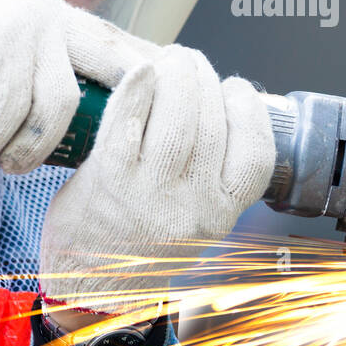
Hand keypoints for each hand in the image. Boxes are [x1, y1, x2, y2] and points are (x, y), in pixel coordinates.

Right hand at [0, 0, 161, 172]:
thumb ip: (31, 62)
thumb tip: (71, 106)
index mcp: (46, 4)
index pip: (105, 39)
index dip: (133, 70)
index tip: (154, 97)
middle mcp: (45, 5)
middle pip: (106, 66)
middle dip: (115, 111)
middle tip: (106, 149)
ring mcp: (25, 21)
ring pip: (60, 103)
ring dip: (30, 146)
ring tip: (3, 164)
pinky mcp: (1, 43)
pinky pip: (14, 110)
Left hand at [39, 44, 274, 316]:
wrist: (90, 283)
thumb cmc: (143, 241)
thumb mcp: (197, 219)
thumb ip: (214, 173)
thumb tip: (221, 107)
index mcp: (221, 215)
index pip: (255, 153)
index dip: (248, 110)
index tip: (235, 89)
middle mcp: (192, 207)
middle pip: (212, 124)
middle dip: (204, 79)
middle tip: (190, 62)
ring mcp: (151, 194)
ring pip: (177, 118)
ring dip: (176, 77)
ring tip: (170, 62)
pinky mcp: (110, 180)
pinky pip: (129, 123)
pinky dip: (137, 90)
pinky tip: (141, 73)